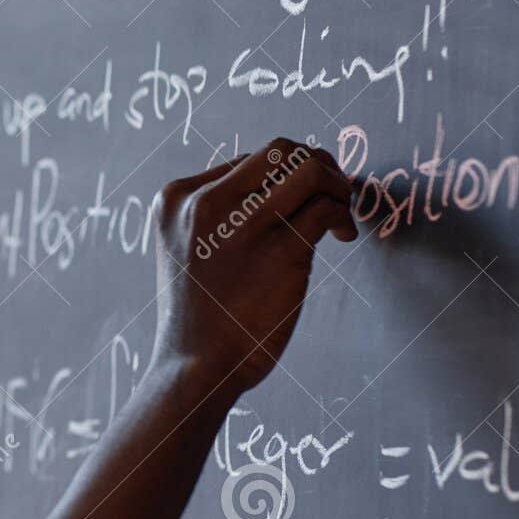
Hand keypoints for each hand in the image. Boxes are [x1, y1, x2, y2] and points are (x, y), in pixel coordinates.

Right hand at [151, 138, 357, 399]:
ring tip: (341, 210)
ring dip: (336, 183)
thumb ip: (217, 215)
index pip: (245, 161)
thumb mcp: (186, 249)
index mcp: (176, 198)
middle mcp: (203, 203)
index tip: (299, 200)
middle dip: (316, 163)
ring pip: (308, 169)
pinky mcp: (280, 250)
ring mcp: (241, 225)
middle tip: (332, 192)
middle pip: (279, 151)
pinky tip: (342, 235)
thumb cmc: (198, 315)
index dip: (281, 176)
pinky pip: (326, 207)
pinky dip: (342, 214)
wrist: (195, 367)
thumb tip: (277, 185)